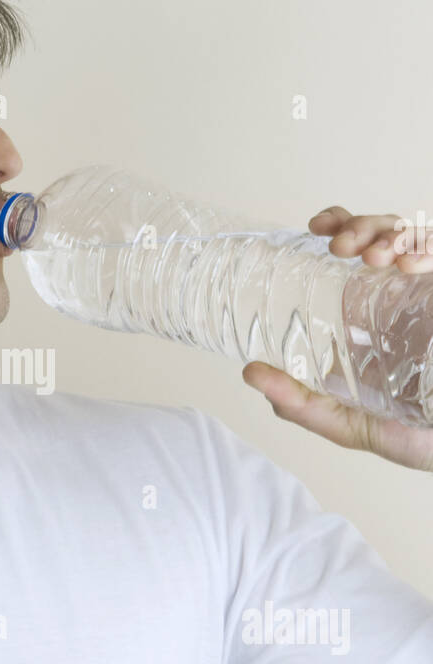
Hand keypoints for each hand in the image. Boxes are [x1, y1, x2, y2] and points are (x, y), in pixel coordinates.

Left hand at [241, 205, 432, 471]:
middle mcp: (403, 299)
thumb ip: (301, 404)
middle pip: (379, 236)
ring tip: (372, 257)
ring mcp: (429, 294)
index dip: (339, 226)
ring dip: (386, 234)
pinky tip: (407, 266)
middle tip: (338, 246)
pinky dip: (425, 249)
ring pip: (410, 236)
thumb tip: (249, 372)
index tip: (316, 226)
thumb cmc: (416, 437)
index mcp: (372, 317)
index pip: (355, 253)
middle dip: (357, 227)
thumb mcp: (350, 424)